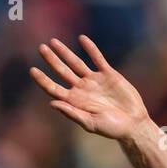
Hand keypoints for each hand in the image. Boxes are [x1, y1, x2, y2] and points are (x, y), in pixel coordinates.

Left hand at [30, 35, 150, 139]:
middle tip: (41, 48)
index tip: (32, 70)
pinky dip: (90, 49)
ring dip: (65, 53)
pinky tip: (82, 39)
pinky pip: (97, 59)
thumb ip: (72, 112)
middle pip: (62, 71)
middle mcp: (81, 89)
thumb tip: (51, 103)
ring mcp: (94, 81)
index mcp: (74, 101)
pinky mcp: (108, 75)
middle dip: (51, 60)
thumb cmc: (111, 128)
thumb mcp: (90, 123)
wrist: (133, 124)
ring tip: (53, 42)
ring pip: (76, 63)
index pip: (54, 88)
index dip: (43, 79)